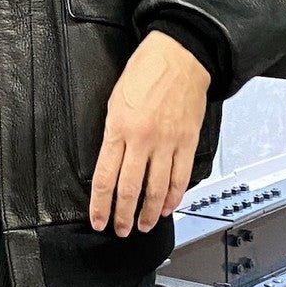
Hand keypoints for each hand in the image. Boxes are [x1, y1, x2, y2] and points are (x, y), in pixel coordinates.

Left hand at [89, 30, 210, 236]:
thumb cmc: (145, 71)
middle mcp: (142, 140)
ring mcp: (167, 143)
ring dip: (149, 212)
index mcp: (118, 128)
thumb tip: (110, 159)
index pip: (104, 177)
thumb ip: (113, 132)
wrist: (180, 56)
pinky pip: (180, 177)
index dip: (100, 204)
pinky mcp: (187, 141)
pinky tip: (167, 207)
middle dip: (123, 215)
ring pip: (156, 189)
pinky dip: (173, 196)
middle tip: (120, 230)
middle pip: (129, 189)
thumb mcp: (115, 100)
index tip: (98, 219)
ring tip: (143, 226)